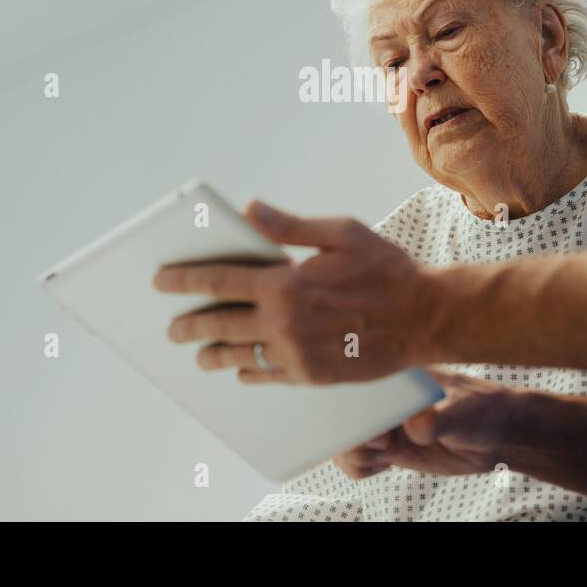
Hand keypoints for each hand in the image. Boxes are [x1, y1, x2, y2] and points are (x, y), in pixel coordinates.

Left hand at [154, 200, 440, 383]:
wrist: (426, 318)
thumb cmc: (386, 269)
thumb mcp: (340, 233)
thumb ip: (289, 226)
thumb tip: (250, 210)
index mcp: (284, 283)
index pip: (218, 281)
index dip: (183, 280)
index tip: (160, 280)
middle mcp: (283, 323)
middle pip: (219, 325)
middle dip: (189, 325)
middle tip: (171, 328)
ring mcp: (296, 354)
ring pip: (239, 356)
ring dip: (213, 355)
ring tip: (199, 354)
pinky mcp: (312, 376)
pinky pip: (269, 376)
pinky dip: (250, 372)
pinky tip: (241, 370)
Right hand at [333, 368, 521, 479]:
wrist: (498, 435)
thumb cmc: (483, 411)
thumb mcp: (462, 412)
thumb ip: (436, 419)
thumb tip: (414, 425)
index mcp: (394, 373)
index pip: (350, 383)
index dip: (348, 407)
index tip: (373, 426)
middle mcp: (382, 395)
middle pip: (335, 414)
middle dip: (349, 434)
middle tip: (382, 442)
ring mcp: (381, 420)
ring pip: (341, 439)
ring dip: (355, 453)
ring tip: (387, 453)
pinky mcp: (386, 444)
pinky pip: (353, 458)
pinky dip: (360, 466)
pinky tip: (387, 462)